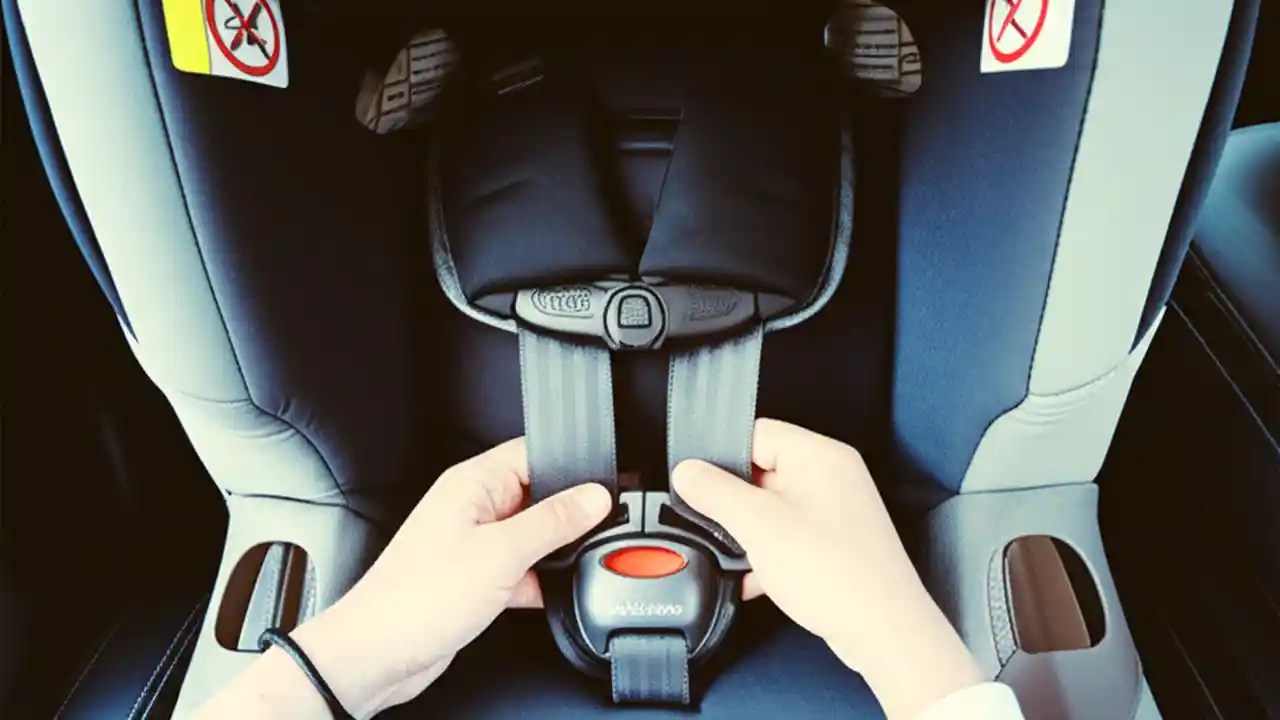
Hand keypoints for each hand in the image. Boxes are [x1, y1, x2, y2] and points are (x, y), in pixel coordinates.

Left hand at [294, 438, 610, 716]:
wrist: (381, 654)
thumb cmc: (416, 598)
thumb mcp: (502, 553)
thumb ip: (554, 522)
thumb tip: (594, 497)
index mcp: (473, 482)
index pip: (534, 453)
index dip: (573, 466)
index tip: (603, 487)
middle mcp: (473, 507)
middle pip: (539, 495)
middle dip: (566, 515)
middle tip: (586, 533)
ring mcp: (475, 543)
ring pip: (533, 536)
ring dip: (550, 552)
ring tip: (553, 568)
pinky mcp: (478, 577)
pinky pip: (522, 568)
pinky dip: (536, 582)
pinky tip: (542, 595)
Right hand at [672, 419, 982, 718]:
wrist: (882, 630)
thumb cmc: (838, 574)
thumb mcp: (758, 525)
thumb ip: (715, 492)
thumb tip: (687, 472)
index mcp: (819, 455)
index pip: (756, 432)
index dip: (721, 456)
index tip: (696, 483)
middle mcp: (832, 476)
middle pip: (761, 470)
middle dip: (734, 502)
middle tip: (718, 524)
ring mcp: (835, 510)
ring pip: (772, 507)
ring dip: (748, 532)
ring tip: (740, 555)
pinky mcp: (834, 542)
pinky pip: (788, 535)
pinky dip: (767, 553)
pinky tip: (754, 579)